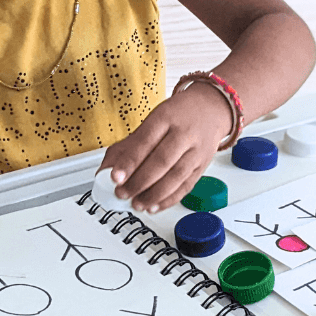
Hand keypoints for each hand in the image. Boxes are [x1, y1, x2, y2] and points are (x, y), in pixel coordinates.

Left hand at [100, 82, 232, 212]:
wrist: (210, 109)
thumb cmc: (177, 115)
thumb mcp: (151, 120)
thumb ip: (128, 145)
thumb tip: (105, 171)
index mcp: (166, 117)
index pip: (145, 141)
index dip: (129, 162)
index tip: (115, 177)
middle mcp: (184, 133)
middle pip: (161, 161)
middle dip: (139, 182)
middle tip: (122, 193)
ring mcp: (196, 151)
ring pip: (176, 177)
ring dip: (154, 195)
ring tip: (137, 204)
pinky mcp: (203, 166)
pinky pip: (186, 186)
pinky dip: (169, 200)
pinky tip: (154, 206)